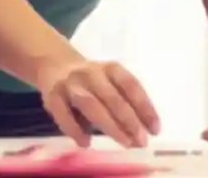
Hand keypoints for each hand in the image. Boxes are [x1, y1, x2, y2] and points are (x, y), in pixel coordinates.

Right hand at [36, 59, 159, 148]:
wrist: (54, 65)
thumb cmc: (91, 80)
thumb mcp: (110, 81)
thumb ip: (124, 100)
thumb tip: (144, 129)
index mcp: (111, 68)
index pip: (131, 86)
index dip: (145, 107)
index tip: (155, 129)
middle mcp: (91, 73)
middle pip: (113, 97)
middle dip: (130, 121)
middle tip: (141, 141)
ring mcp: (71, 84)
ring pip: (91, 105)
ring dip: (110, 126)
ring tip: (124, 143)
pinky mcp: (52, 97)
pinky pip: (64, 115)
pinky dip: (75, 129)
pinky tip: (86, 143)